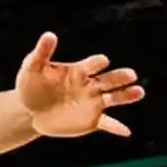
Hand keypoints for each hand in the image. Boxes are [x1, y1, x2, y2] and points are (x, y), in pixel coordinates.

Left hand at [16, 32, 143, 137]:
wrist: (28, 109)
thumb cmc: (31, 84)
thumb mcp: (32, 67)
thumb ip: (41, 52)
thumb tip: (49, 35)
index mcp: (78, 71)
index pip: (92, 65)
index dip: (97, 62)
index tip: (101, 61)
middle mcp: (90, 85)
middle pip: (109, 80)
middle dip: (120, 77)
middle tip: (130, 75)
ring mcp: (92, 102)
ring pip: (113, 98)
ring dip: (126, 96)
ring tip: (138, 92)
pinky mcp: (91, 120)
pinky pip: (106, 124)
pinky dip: (116, 127)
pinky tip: (126, 132)